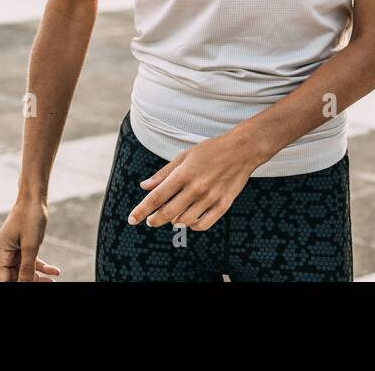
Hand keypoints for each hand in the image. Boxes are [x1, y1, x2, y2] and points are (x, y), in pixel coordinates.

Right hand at [0, 200, 62, 280]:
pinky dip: (41, 267)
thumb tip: (25, 285)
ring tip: (52, 281)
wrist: (34, 198)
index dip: (17, 286)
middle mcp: (2, 255)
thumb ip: (27, 268)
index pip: (3, 281)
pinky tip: (54, 271)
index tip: (32, 286)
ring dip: (38, 277)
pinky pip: (30, 263)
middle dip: (30, 282)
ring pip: (24, 272)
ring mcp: (12, 252)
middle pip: (14, 278)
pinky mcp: (22, 248)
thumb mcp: (30, 246)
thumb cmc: (30, 218)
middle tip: (48, 284)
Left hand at [127, 130, 263, 231]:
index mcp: (184, 174)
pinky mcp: (223, 205)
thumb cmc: (212, 150)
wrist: (242, 150)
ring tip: (172, 215)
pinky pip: (203, 224)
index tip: (131, 219)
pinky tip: (189, 219)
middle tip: (149, 220)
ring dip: (173, 221)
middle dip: (154, 220)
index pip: (157, 197)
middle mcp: (196, 188)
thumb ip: (164, 173)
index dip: (141, 210)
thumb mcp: (185, 156)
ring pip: (184, 221)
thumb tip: (144, 186)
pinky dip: (192, 225)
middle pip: (168, 213)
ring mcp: (211, 198)